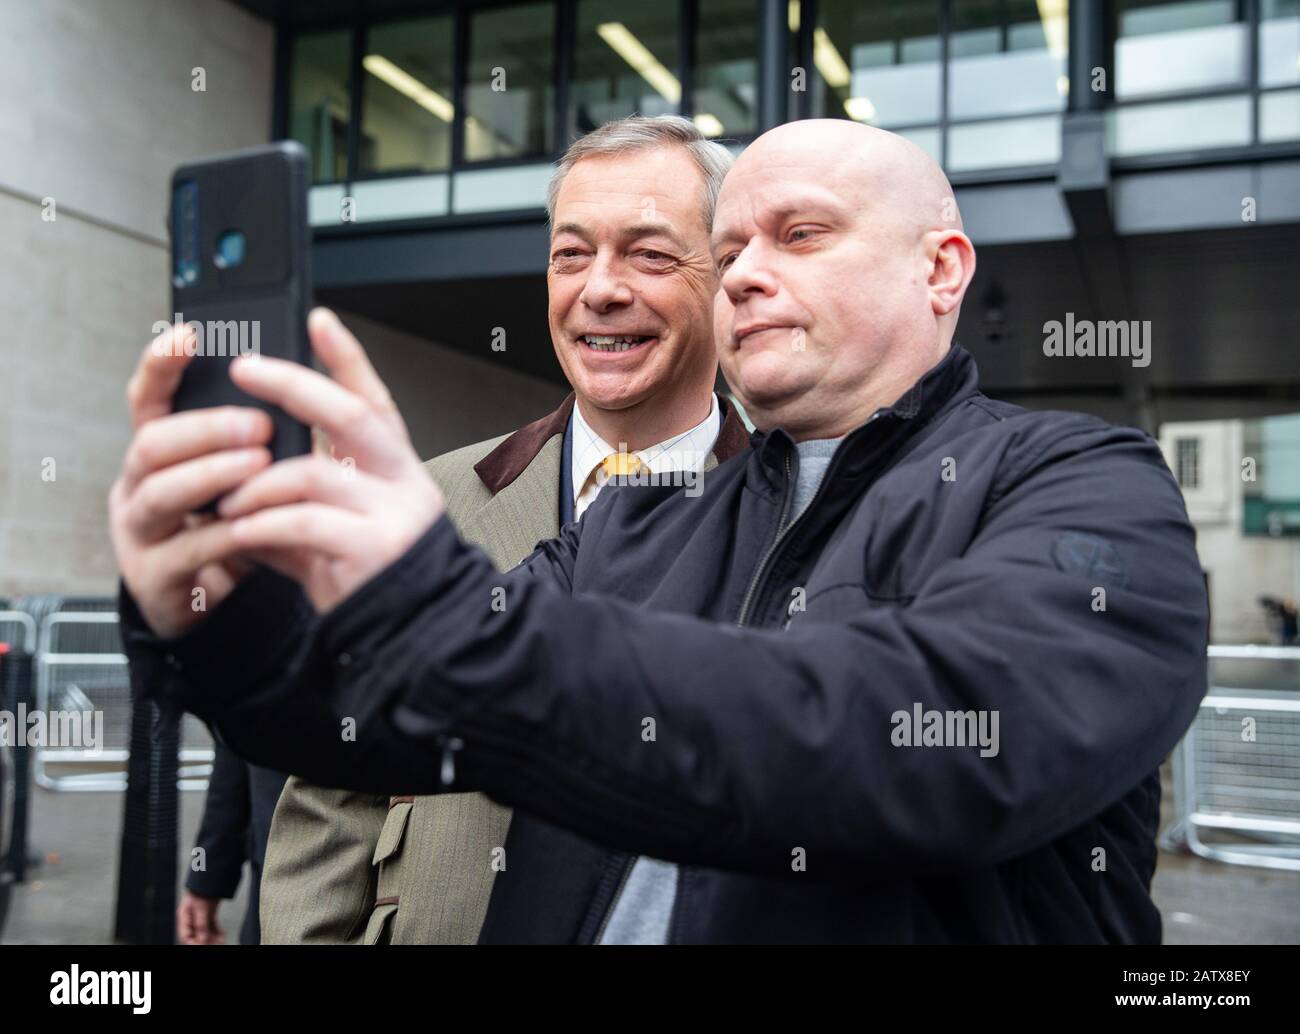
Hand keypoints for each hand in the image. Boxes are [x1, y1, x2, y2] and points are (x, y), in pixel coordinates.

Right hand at [108, 324, 273, 637]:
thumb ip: (264, 432)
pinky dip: (225, 534)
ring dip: (211, 474)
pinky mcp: (157, 576)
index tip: (191, 335)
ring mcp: (142, 531)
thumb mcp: (252, 477)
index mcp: (164, 452)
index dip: (162, 366)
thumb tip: (301, 372)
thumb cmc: (242, 529)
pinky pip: (188, 547)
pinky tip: (256, 524)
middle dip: (204, 429)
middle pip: (152, 442)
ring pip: (161, 492)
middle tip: (258, 423)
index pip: (149, 399)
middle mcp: (142, 485)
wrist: (231, 610)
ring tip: (258, 464)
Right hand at [177, 890, 225, 944]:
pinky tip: (222, 934)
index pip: (185, 935)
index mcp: (184, 916)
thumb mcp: (202, 908)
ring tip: (220, 940)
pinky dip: (217, 931)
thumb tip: (202, 940)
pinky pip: (211, 925)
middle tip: (214, 943)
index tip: (202, 944)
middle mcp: (191, 917)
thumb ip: (201, 924)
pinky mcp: (208, 914)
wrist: (213, 876)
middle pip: (196, 934)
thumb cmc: (203, 889)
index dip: (193, 942)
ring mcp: (200, 916)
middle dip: (205, 940)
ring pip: (205, 931)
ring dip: (212, 937)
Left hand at [215, 308, 444, 613]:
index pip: (374, 401)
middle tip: (248, 370)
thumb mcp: (333, 526)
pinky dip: (262, 523)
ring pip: (313, 472)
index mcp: (396, 468)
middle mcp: (402, 481)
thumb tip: (242, 474)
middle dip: (294, 386)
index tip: (318, 319)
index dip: (348, 358)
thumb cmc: (370, 577)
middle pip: (351, 415)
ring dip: (258, 483)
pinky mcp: (372, 549)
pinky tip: (241, 531)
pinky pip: (302, 522)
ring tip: (228, 500)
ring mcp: (392, 513)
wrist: (408, 633)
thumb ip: (296, 498)